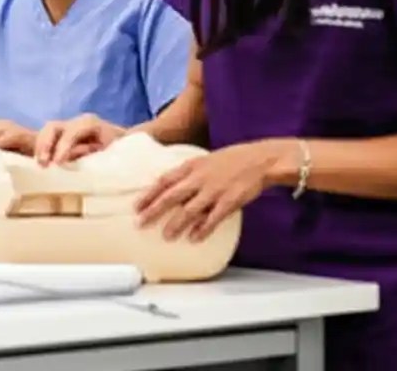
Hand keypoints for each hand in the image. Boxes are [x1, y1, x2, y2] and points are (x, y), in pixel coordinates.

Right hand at [34, 113, 128, 165]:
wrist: (124, 146)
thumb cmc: (119, 151)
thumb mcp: (111, 154)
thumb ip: (94, 156)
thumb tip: (73, 160)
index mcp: (90, 123)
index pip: (72, 131)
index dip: (64, 146)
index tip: (58, 162)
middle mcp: (75, 123)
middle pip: (53, 127)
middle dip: (45, 144)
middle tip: (43, 163)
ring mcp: (66, 129)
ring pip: (46, 132)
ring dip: (40, 149)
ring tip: (40, 165)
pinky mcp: (60, 139)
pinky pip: (46, 141)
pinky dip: (40, 152)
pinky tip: (40, 165)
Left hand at [136, 139, 293, 241]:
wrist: (261, 159)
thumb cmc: (231, 160)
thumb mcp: (204, 160)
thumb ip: (187, 173)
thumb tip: (169, 188)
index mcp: (192, 166)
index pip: (164, 180)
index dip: (149, 194)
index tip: (136, 206)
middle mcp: (200, 178)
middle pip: (172, 196)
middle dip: (154, 210)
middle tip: (140, 223)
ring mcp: (215, 190)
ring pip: (190, 210)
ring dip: (176, 224)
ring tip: (166, 236)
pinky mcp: (230, 201)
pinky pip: (214, 218)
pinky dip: (203, 229)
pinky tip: (194, 238)